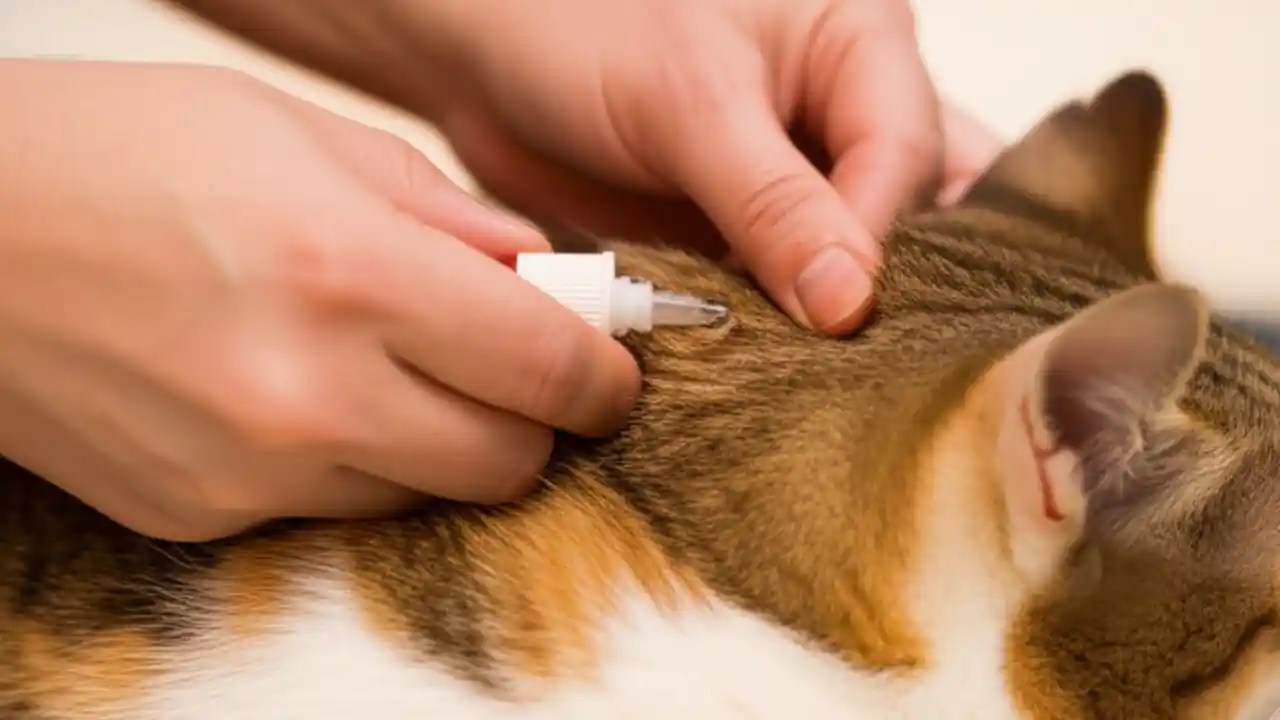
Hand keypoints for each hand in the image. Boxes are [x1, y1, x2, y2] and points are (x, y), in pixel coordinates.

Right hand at [0, 60, 639, 541]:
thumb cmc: (120, 151)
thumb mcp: (297, 134)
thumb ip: (444, 215)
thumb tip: (540, 275)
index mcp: (350, 273)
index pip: (549, 370)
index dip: (602, 377)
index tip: (607, 370)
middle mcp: (308, 393)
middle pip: (509, 463)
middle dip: (536, 421)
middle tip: (512, 369)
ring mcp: (250, 472)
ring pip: (428, 496)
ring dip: (442, 442)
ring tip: (388, 367)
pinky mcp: (201, 518)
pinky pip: (335, 511)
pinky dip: (354, 463)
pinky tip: (304, 395)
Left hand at [402, 0, 997, 333]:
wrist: (484, 53)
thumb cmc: (580, 23)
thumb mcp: (688, 101)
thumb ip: (773, 201)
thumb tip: (851, 301)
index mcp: (859, 41)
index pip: (904, 156)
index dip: (876, 242)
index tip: (840, 315)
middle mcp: (841, 110)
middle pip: (906, 211)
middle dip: (881, 282)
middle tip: (849, 359)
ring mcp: (795, 177)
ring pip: (849, 260)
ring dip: (825, 317)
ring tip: (798, 372)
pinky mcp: (744, 230)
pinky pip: (781, 290)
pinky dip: (772, 329)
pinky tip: (756, 366)